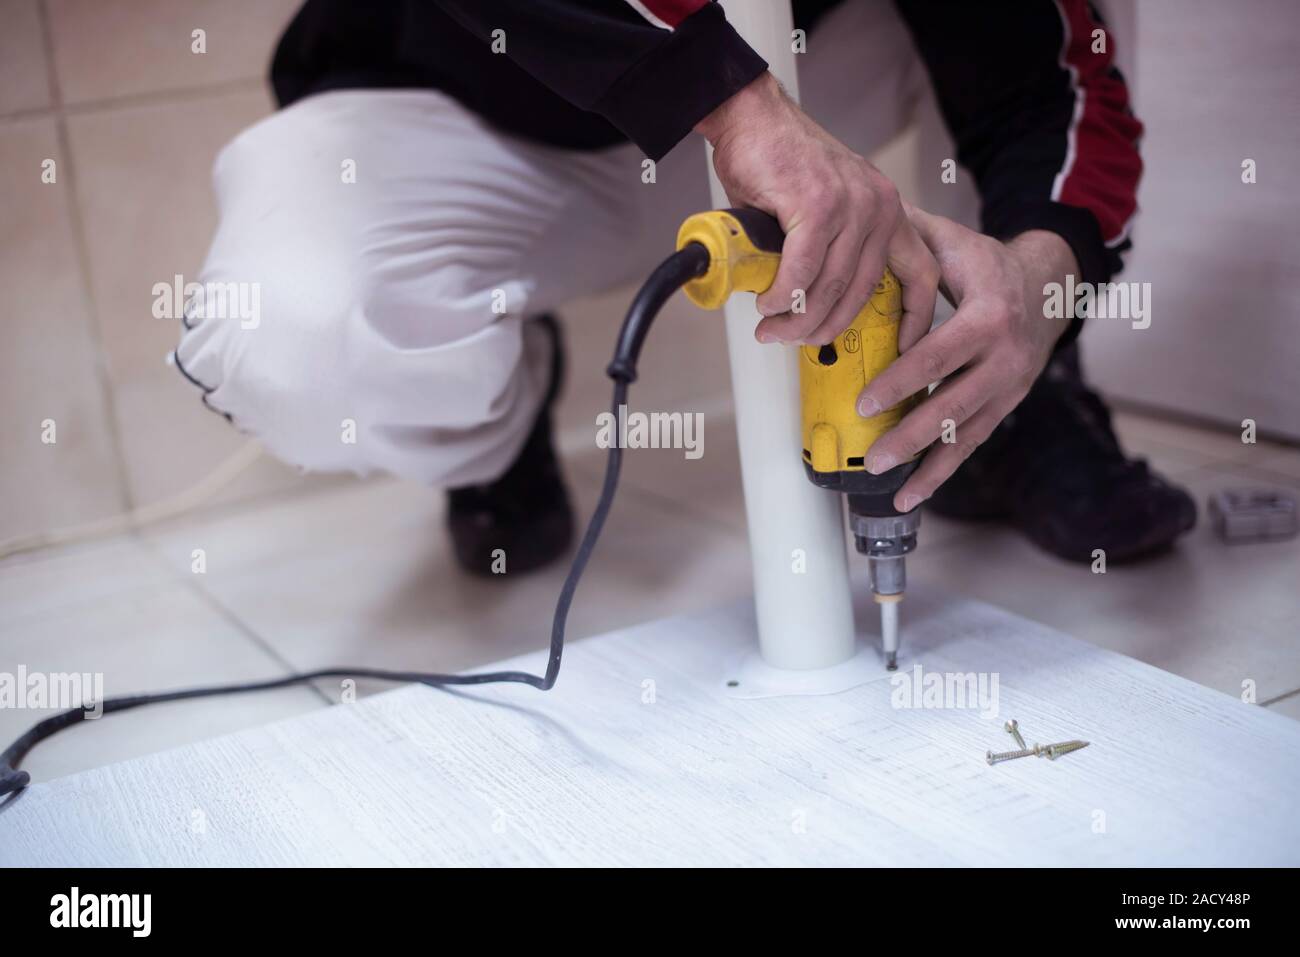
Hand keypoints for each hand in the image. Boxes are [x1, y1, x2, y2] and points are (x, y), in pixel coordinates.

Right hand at [696, 73, 938, 346]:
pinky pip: (802, 271)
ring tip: (773, 327)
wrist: (751, 117)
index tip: (903, 347)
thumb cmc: (780, 163)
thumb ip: (832, 251)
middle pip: (862, 293)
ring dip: (797, 318)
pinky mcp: (818, 205)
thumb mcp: (825, 210)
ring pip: (830, 288)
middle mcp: (879, 207)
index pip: (922, 273)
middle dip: (825, 328)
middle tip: (794, 340)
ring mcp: (851, 205)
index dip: (916, 317)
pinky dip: (782, 295)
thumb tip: (815, 306)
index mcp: (887, 211)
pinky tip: (768, 303)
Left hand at [856, 207, 1077, 511]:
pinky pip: (971, 444)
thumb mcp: (955, 242)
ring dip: (927, 465)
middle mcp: (1006, 358)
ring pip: (964, 434)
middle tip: (871, 459)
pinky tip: (912, 495)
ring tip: (890, 489)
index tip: (864, 402)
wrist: (1048, 286)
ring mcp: (1009, 388)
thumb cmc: (987, 264)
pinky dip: (942, 472)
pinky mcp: (1005, 406)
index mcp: (990, 316)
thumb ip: (910, 234)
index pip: (938, 356)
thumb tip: (859, 220)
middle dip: (911, 436)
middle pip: (953, 406)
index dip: (901, 381)